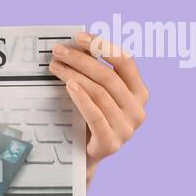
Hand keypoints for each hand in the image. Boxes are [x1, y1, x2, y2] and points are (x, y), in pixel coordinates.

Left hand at [49, 31, 149, 185]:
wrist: (84, 159)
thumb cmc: (90, 121)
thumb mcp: (99, 96)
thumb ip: (96, 74)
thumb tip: (76, 46)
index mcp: (140, 93)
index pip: (126, 61)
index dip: (103, 46)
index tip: (80, 36)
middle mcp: (138, 109)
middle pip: (109, 76)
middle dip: (82, 59)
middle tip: (59, 50)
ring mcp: (127, 128)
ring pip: (100, 93)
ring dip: (75, 75)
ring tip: (55, 66)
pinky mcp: (111, 142)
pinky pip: (95, 114)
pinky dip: (82, 97)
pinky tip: (69, 84)